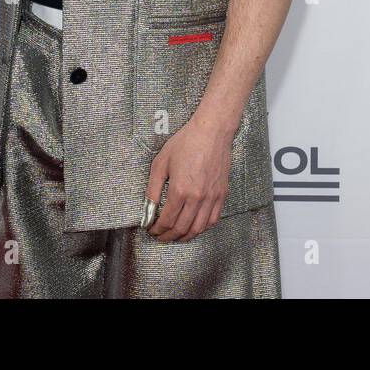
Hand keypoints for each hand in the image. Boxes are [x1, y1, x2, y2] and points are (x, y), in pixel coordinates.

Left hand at [145, 111, 234, 241]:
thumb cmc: (186, 143)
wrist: (211, 132)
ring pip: (198, 228)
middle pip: (181, 228)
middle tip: (160, 236)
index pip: (166, 221)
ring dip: (185, 237)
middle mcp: (197, 198)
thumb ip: (153, 188)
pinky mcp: (221, 194)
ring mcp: (212, 197)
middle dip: (168, 237)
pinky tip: (194, 227)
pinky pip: (213, 220)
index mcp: (180, 190)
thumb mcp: (161, 163)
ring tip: (175, 236)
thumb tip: (148, 208)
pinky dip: (202, 228)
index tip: (151, 230)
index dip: (157, 229)